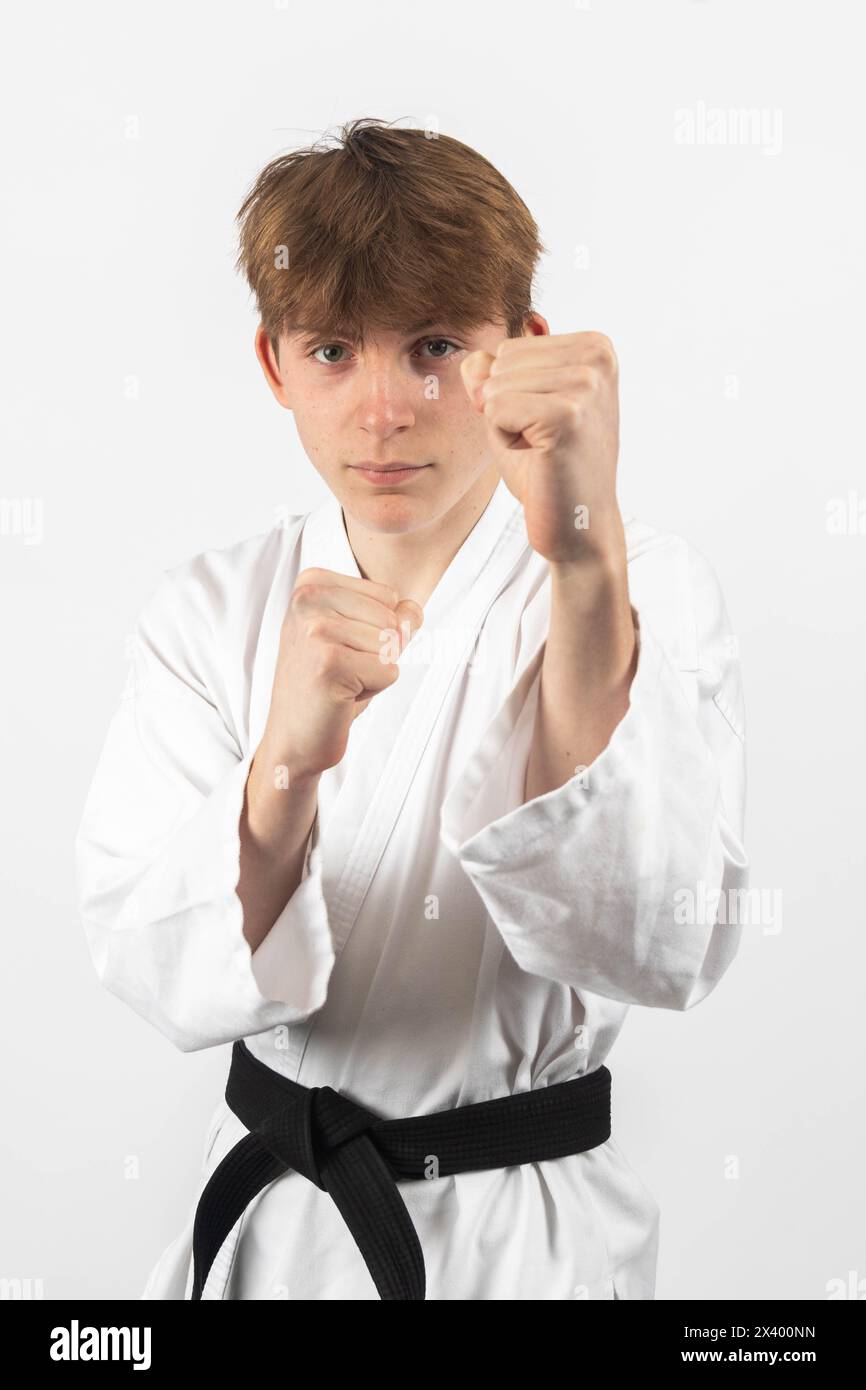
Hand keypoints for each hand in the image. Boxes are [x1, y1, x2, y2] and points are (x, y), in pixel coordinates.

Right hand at [262, 568, 422, 781]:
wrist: (293, 737)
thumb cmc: (325, 687)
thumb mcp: (356, 638)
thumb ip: (390, 616)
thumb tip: (414, 609)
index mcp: (311, 584)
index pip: (388, 596)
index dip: (375, 631)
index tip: (341, 650)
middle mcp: (309, 600)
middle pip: (393, 619)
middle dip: (379, 652)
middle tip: (341, 670)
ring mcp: (317, 630)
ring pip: (392, 645)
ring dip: (374, 671)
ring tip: (340, 681)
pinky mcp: (330, 662)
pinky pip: (389, 670)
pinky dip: (373, 690)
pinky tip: (340, 696)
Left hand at [461, 331, 622, 565]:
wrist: (578, 524)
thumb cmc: (549, 468)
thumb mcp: (515, 409)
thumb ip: (491, 376)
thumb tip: (471, 362)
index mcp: (595, 347)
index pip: (511, 349)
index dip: (513, 393)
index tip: (546, 424)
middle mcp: (597, 357)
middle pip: (502, 361)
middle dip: (506, 406)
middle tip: (541, 441)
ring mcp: (586, 384)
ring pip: (495, 385)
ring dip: (505, 425)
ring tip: (540, 450)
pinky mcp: (567, 414)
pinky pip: (496, 408)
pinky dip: (503, 439)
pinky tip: (538, 458)